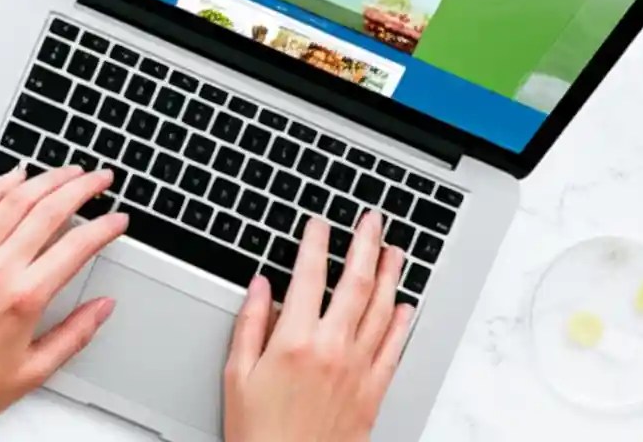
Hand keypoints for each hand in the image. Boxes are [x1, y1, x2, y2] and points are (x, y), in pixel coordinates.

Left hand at [0, 166, 127, 439]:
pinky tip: (15, 177)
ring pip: (14, 201)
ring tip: (67, 171)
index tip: (118, 220)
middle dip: (81, 189)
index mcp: (25, 299)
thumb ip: (76, 334)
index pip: (76, 247)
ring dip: (46, 179)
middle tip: (100, 179)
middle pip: (48, 211)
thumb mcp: (35, 370)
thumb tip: (104, 307)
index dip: (104, 228)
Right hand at [224, 211, 413, 441]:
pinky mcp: (372, 393)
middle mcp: (332, 349)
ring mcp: (357, 370)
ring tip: (394, 251)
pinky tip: (405, 306)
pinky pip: (393, 349)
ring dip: (390, 275)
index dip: (316, 244)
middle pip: (356, 284)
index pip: (310, 276)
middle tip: (372, 221)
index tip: (320, 224)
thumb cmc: (257, 432)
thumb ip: (251, 324)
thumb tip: (261, 286)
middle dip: (366, 245)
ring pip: (382, 310)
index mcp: (294, 341)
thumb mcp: (237, 375)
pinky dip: (401, 324)